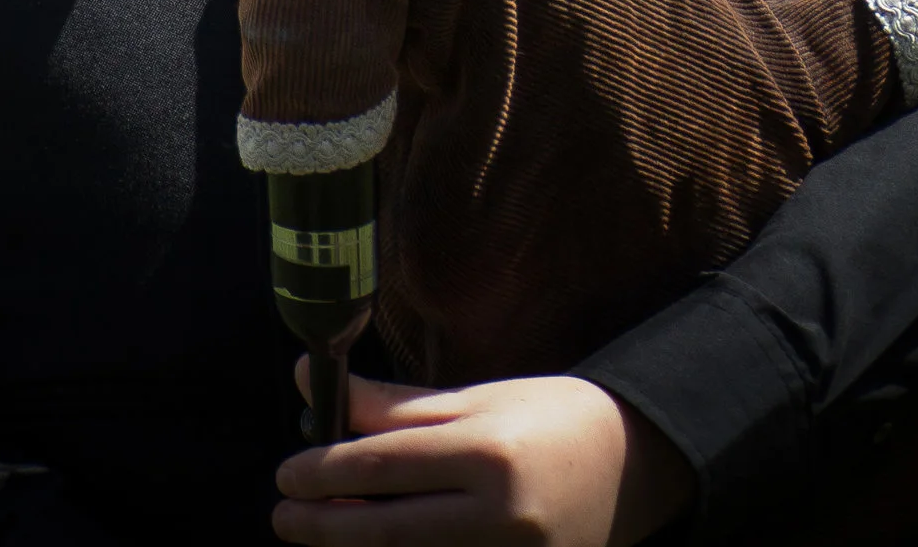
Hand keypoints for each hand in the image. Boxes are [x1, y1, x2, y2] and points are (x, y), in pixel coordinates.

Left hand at [273, 363, 693, 544]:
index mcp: (487, 451)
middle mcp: (500, 514)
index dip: (324, 471)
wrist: (635, 467)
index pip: (382, 467)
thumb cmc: (547, 420)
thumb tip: (311, 384)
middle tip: (283, 515)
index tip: (287, 472)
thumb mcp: (476, 400)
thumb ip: (394, 405)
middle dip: (324, 525)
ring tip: (320, 533)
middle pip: (387, 530)